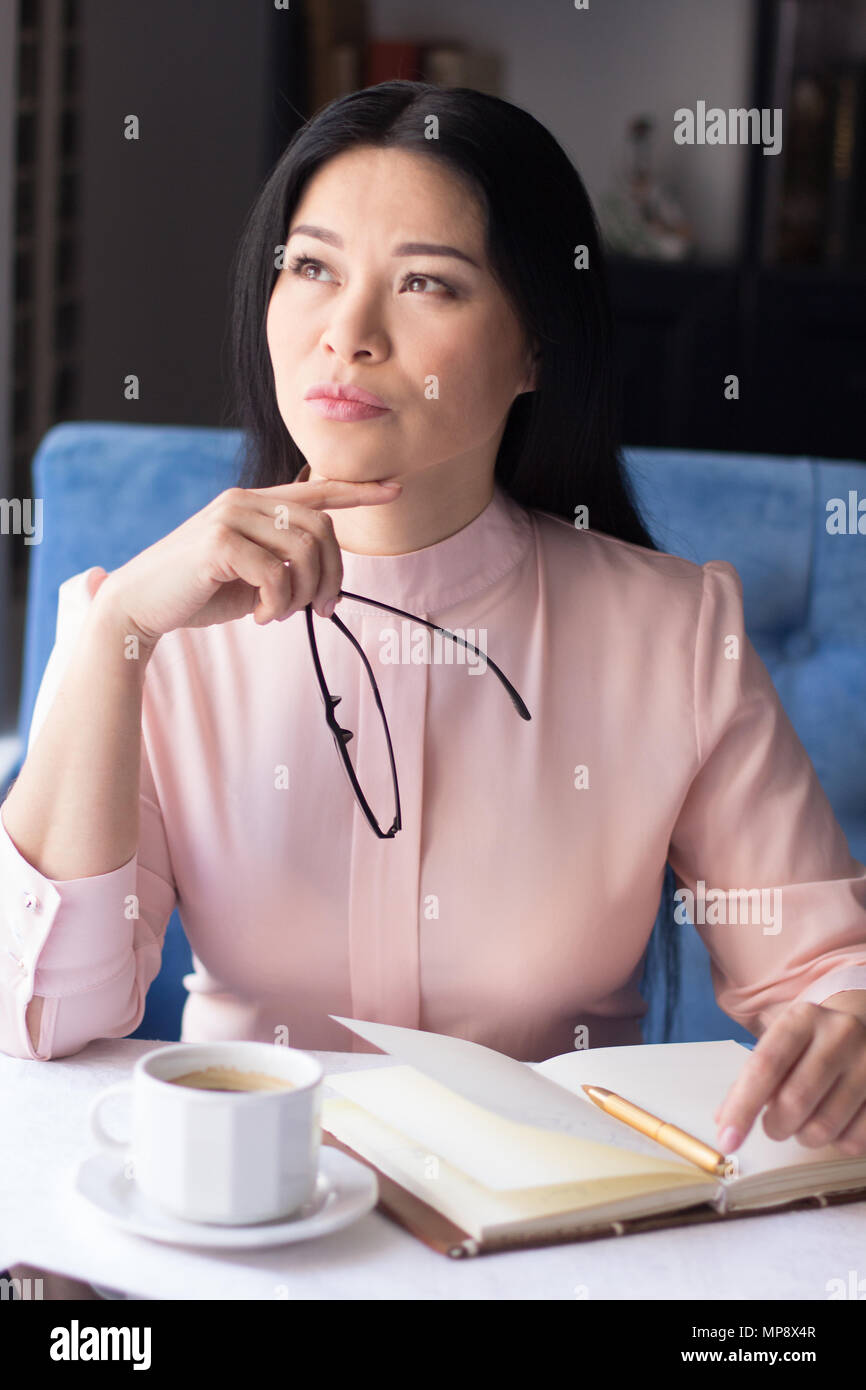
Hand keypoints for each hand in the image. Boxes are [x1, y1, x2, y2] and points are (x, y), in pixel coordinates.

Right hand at [94, 476, 401, 644]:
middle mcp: (244, 501)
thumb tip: (326, 580)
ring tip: (279, 614)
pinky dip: (276, 604)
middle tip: (323, 610)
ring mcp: (230, 517)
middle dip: (333, 576)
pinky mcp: (218, 543)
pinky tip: (258, 616)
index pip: (315, 490)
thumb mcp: (250, 574)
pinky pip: (276, 575)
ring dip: (303, 594)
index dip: (358, 491)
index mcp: (254, 503)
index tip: (395, 490)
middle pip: (321, 529)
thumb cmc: (198, 593)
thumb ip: (284, 564)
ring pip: (304, 552)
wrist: (141, 606)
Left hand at [713, 1000, 865, 1155]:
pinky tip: (836, 1121)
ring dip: (803, 1136)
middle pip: (794, 1101)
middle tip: (773, 1125)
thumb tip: (724, 1121)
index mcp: (804, 1018)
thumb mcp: (782, 1043)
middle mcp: (841, 1035)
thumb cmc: (813, 1042)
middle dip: (775, 1126)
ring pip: (823, 1128)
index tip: (727, 1140)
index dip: (742, 1107)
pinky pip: (853, 1141)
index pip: (765, 1066)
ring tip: (804, 1120)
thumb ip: (751, 1079)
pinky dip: (836, 1142)